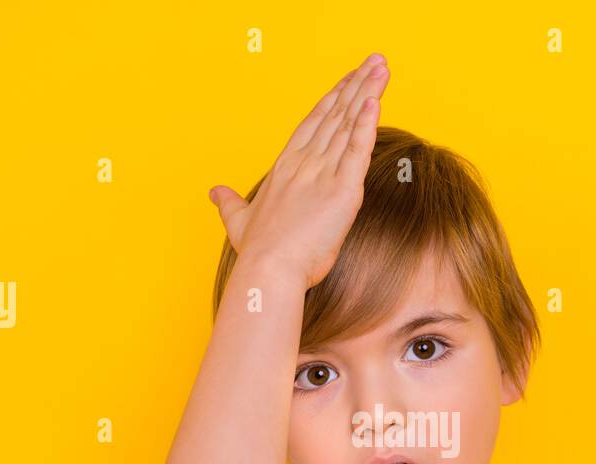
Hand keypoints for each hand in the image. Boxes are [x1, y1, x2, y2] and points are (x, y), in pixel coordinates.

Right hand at [208, 53, 390, 288]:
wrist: (268, 271)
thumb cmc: (258, 253)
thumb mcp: (239, 222)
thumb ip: (229, 203)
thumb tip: (214, 192)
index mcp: (285, 167)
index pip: (314, 123)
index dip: (333, 99)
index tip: (348, 80)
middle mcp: (303, 163)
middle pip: (333, 115)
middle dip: (356, 85)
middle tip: (374, 61)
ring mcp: (322, 174)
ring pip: (347, 125)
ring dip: (367, 93)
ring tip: (381, 68)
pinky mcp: (342, 190)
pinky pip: (356, 150)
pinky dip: (366, 125)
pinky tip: (374, 101)